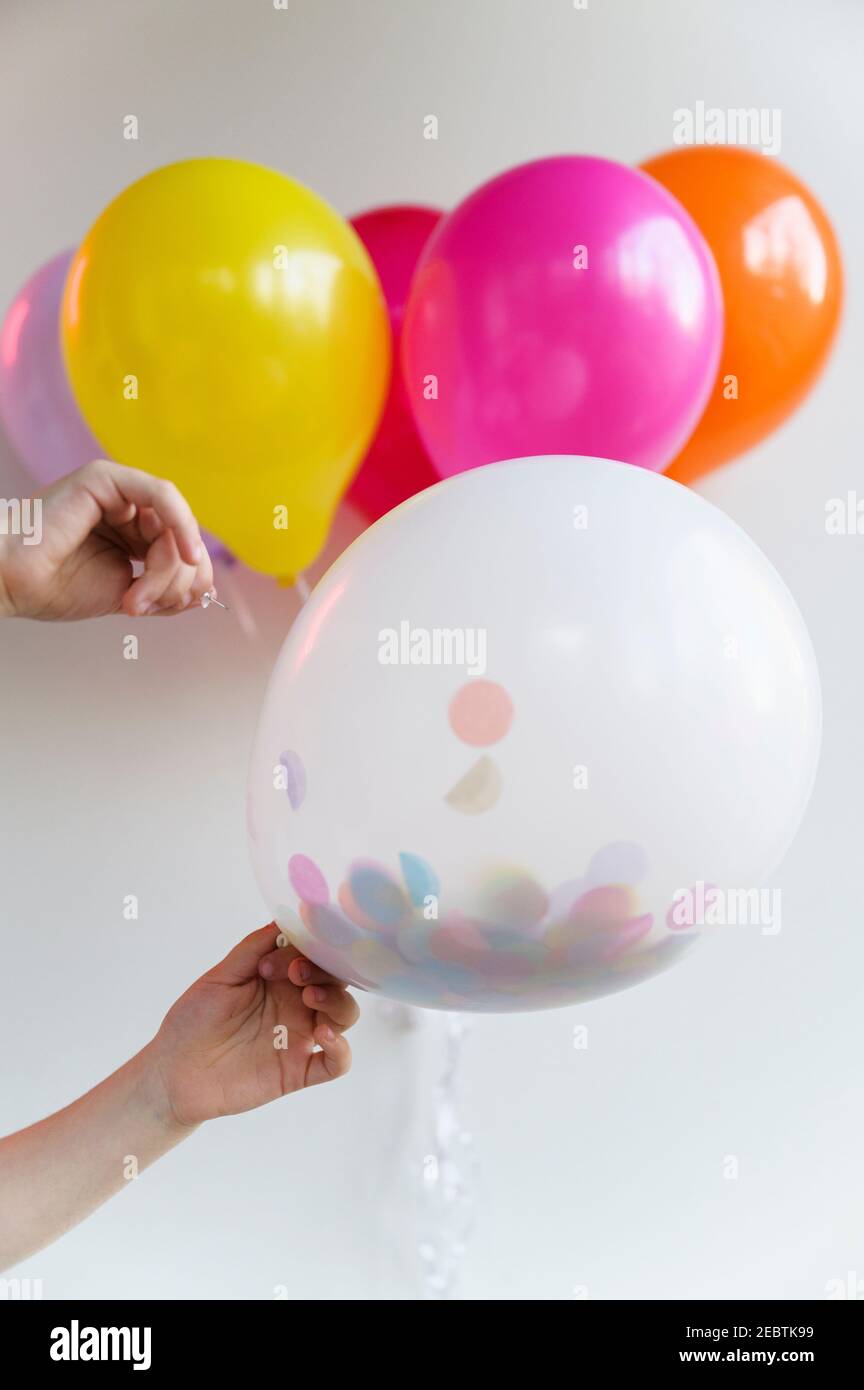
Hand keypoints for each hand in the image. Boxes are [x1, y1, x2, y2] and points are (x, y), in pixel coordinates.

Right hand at [0, 458, 214, 619]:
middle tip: (149, 607)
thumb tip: (207, 593)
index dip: (192, 581)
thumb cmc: (57, 589)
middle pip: (182, 539)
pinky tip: (186, 554)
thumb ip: (166, 590)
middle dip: (180, 579)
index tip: (181, 607)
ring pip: (174, 525)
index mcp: (131, 534)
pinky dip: (182, 526)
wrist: (15, 583)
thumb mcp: (129, 595)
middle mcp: (127, 509)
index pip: (182, 551)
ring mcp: (116, 491)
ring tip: (135, 599)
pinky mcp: (105, 479)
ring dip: (167, 569)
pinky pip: (162, 495)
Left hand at [147, 924, 357, 1128]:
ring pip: (345, 1014)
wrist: (174, 1072)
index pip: (314, 953)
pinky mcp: (298, 1070)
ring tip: (311, 998)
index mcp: (280, 978)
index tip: (285, 952)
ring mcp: (300, 1037)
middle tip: (296, 973)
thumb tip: (282, 921)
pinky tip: (324, 1036)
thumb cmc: (192, 1022)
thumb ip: (252, 949)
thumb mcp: (220, 977)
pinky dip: (342, 1049)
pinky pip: (337, 1063)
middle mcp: (295, 1004)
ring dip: (338, 1001)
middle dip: (326, 970)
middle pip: (337, 979)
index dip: (309, 947)